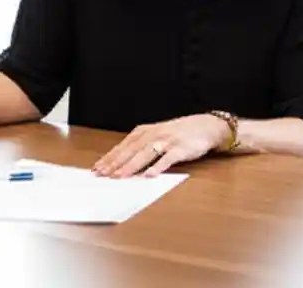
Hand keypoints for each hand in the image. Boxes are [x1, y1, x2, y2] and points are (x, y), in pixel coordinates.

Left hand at [92, 114, 229, 177]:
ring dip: (131, 166)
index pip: (123, 146)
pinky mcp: (180, 148)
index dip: (110, 157)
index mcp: (145, 132)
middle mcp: (153, 135)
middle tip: (102, 174)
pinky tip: (149, 175)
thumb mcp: (157, 135)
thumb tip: (121, 161)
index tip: (97, 167)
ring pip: (145, 154)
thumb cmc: (178, 133)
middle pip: (131, 150)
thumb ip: (141, 146)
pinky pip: (167, 159)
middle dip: (115, 163)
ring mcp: (167, 141)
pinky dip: (157, 166)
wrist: (205, 126)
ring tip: (119, 176)